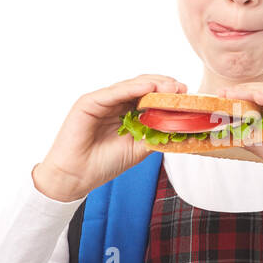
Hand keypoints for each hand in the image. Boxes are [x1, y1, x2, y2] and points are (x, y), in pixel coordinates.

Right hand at [34, 74, 187, 201]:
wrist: (76, 177)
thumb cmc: (103, 164)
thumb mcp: (138, 148)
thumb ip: (155, 135)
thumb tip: (180, 127)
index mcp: (125, 113)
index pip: (149, 97)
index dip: (168, 94)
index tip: (187, 96)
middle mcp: (114, 103)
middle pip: (143, 87)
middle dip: (164, 86)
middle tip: (182, 89)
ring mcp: (102, 101)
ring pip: (131, 86)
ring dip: (152, 84)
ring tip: (170, 87)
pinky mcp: (89, 102)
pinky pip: (114, 92)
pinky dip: (132, 89)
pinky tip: (149, 88)